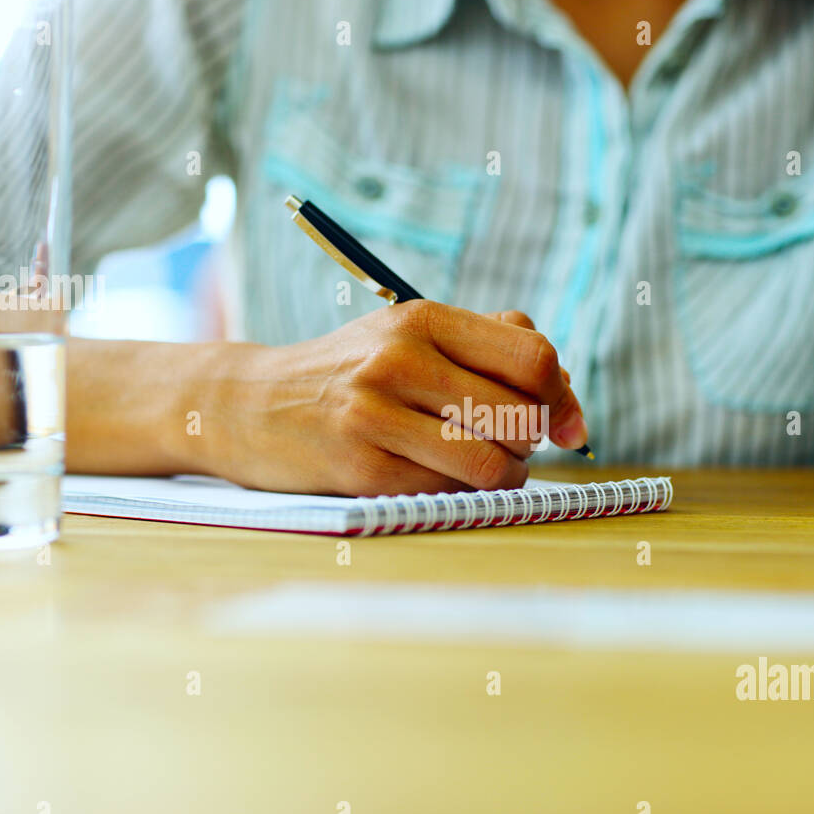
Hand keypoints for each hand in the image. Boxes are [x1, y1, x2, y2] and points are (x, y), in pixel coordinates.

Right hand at [183, 301, 588, 495]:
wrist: (247, 405)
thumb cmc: (349, 374)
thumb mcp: (410, 336)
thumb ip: (489, 344)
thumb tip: (565, 388)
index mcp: (423, 319)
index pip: (533, 358)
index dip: (562, 398)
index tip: (566, 424)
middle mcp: (399, 359)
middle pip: (520, 415)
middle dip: (531, 443)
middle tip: (511, 448)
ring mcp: (375, 414)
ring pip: (490, 462)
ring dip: (505, 476)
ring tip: (486, 470)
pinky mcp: (359, 467)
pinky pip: (447, 491)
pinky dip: (461, 494)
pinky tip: (440, 479)